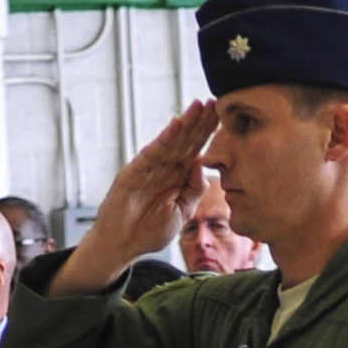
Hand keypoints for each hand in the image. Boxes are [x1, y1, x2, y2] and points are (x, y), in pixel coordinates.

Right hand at [55, 101, 217, 291]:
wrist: (123, 246)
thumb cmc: (149, 231)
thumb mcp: (182, 212)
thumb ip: (194, 190)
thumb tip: (203, 166)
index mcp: (176, 176)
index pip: (196, 149)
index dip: (208, 133)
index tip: (223, 116)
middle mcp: (163, 168)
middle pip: (185, 140)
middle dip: (200, 122)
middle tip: (215, 102)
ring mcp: (148, 168)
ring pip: (171, 141)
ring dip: (185, 123)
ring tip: (199, 106)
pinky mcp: (134, 172)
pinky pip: (153, 152)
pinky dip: (165, 138)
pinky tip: (177, 123)